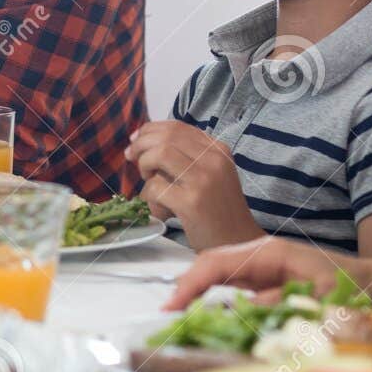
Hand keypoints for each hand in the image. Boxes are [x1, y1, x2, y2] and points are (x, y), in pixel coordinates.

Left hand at [126, 120, 261, 249]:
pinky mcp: (192, 202)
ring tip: (148, 182)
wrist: (238, 244)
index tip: (136, 140)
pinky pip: (155, 187)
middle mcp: (213, 160)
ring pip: (159, 154)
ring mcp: (204, 180)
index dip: (150, 130)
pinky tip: (158, 208)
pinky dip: (148, 196)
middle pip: (165, 137)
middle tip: (132, 158)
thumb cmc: (218, 211)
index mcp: (218, 150)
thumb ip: (186, 157)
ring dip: (144, 165)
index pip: (177, 127)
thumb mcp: (211, 175)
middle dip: (141, 145)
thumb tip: (143, 141)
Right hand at [166, 235, 357, 310]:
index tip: (173, 308)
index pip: (218, 262)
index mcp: (270, 252)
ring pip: (218, 277)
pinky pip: (233, 290)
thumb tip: (246, 313)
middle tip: (170, 319)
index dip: (191, 283)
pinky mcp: (266, 282)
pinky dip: (216, 304)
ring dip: (198, 296)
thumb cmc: (359, 288)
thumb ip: (287, 305)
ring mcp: (262, 268)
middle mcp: (260, 256)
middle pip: (210, 265)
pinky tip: (208, 320)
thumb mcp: (326, 298)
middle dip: (186, 288)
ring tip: (182, 321)